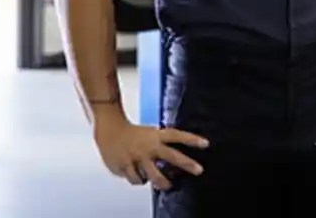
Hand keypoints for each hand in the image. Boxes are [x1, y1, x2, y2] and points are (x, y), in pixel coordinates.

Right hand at [92, 113, 209, 190]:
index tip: (205, 144)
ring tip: (166, 185)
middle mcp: (148, 147)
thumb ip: (160, 145)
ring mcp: (138, 158)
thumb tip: (174, 158)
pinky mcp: (126, 167)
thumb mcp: (149, 134)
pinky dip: (139, 179)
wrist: (109, 130)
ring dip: (161, 182)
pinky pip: (137, 180)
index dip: (191, 139)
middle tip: (199, 170)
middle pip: (172, 156)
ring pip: (154, 176)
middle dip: (187, 164)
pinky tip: (138, 175)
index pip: (176, 135)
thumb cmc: (131, 133)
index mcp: (155, 136)